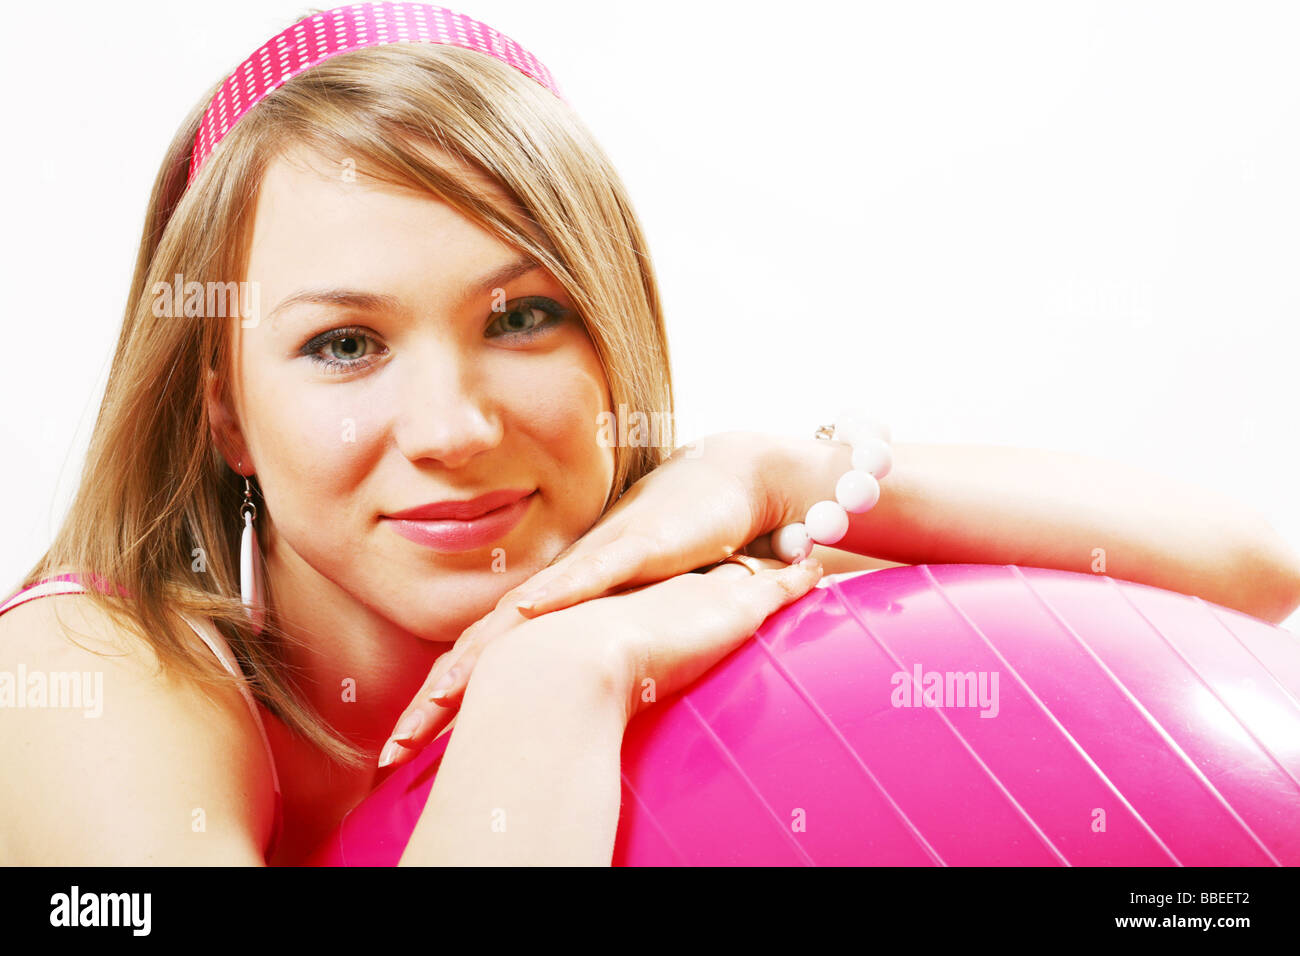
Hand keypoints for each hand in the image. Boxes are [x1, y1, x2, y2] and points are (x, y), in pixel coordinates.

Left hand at [379, 556, 823, 767]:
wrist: (714, 488)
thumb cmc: (666, 560)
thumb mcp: (625, 626)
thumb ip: (593, 663)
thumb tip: (569, 722)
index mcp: (548, 608)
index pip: (484, 661)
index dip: (440, 704)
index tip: (401, 752)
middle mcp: (555, 587)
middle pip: (484, 645)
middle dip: (437, 696)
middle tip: (396, 746)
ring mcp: (588, 564)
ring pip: (522, 611)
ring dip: (479, 651)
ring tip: (439, 693)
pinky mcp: (632, 546)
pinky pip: (589, 572)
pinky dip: (556, 593)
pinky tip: (528, 610)